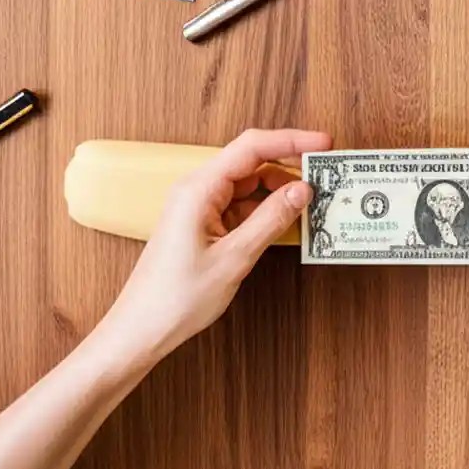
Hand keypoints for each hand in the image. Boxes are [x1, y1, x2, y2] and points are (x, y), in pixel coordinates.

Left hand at [102, 129, 331, 358]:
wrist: (142, 328)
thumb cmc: (176, 297)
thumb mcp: (234, 257)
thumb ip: (270, 220)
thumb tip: (302, 191)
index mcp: (199, 189)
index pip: (252, 147)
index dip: (291, 141)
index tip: (324, 143)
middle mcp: (198, 191)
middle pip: (253, 163)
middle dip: (290, 165)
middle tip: (326, 175)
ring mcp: (200, 207)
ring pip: (250, 186)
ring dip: (281, 191)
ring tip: (312, 201)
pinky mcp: (204, 225)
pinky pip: (242, 207)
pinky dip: (267, 210)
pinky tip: (289, 220)